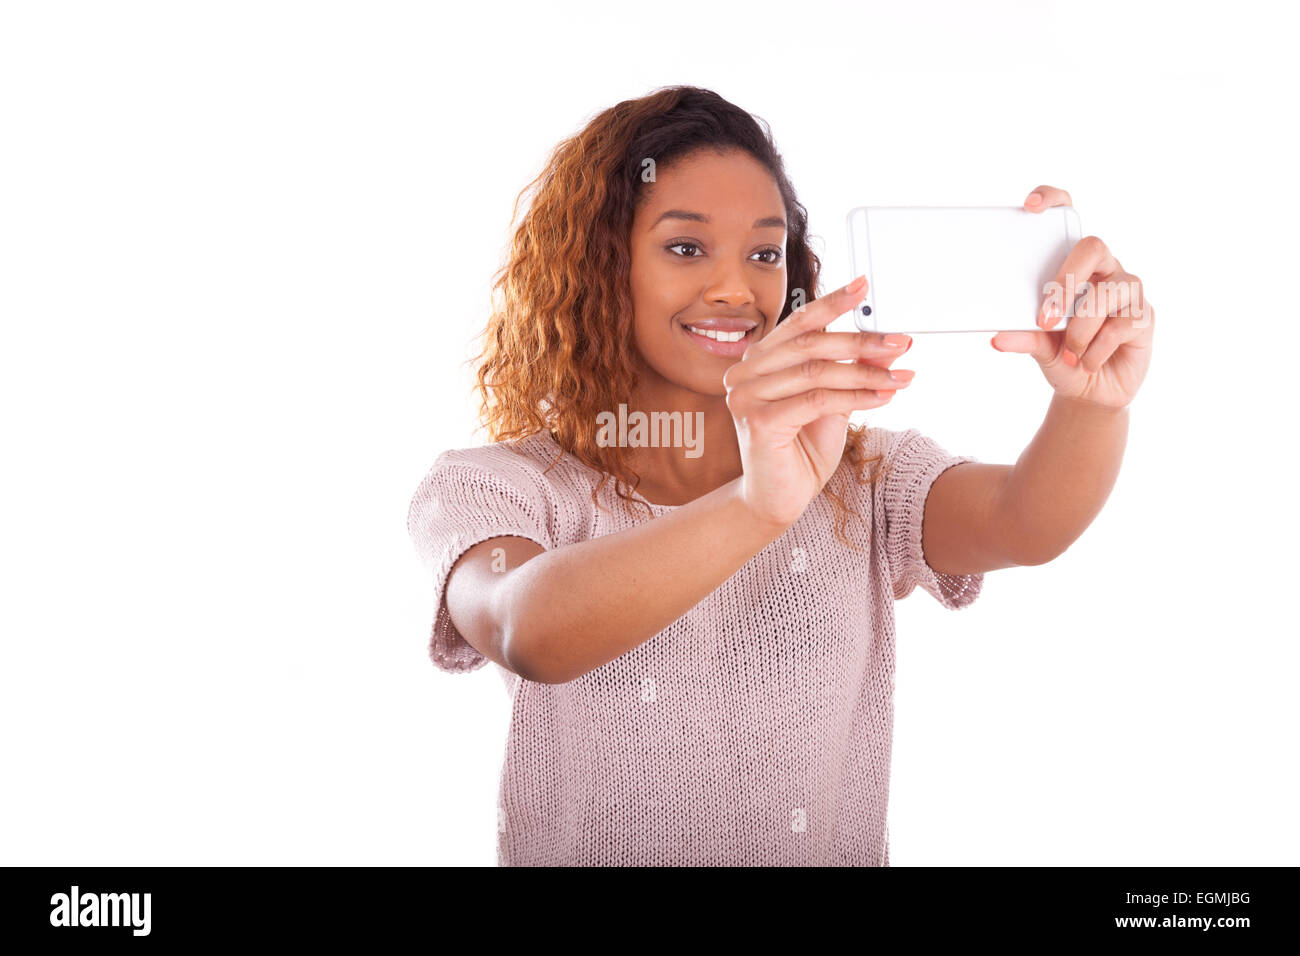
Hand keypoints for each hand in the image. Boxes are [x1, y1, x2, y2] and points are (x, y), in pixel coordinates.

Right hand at [722, 276, 912, 527]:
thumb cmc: (800, 451)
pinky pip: (816, 400)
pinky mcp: (757, 420)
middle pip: (810, 344)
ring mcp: (746, 396)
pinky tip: (882, 399)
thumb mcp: (835, 403)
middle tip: (900, 341)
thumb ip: (854, 372)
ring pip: (817, 372)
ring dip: (866, 374)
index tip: (863, 285)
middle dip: (862, 342)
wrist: (779, 499)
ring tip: (901, 377)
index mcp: (758, 361)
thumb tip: (887, 345)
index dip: (832, 302)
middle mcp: (745, 373)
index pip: (798, 323)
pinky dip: (855, 397)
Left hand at [991, 185, 1154, 409]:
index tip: (1030, 207)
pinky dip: (1096, 349)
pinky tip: (1087, 362)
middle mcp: (1104, 268)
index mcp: (1073, 264)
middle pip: (1093, 246)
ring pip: (1105, 294)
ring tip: (1069, 355)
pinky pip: (1119, 325)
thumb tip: (997, 338)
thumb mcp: (1039, 346)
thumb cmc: (1064, 357)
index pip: (1070, 215)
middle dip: (1067, 279)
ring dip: (1080, 329)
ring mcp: (1127, 289)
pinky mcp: (1144, 316)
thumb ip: (1023, 336)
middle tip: (1045, 316)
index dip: (1054, 200)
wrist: (1091, 391)